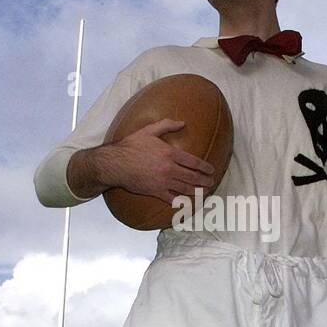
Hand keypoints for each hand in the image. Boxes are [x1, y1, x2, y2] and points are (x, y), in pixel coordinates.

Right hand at [101, 119, 216, 204]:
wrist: (115, 163)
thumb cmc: (131, 146)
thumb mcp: (148, 130)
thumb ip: (166, 125)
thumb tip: (182, 122)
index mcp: (170, 153)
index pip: (193, 162)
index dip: (205, 167)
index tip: (211, 170)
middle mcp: (169, 168)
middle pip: (193, 177)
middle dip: (204, 181)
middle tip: (211, 182)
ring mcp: (163, 182)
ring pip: (185, 189)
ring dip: (197, 192)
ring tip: (205, 192)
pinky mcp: (155, 191)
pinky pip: (172, 199)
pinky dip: (182, 202)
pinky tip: (188, 203)